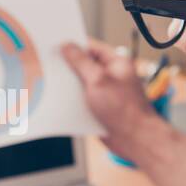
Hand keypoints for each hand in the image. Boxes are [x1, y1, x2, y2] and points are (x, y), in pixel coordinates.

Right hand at [62, 40, 167, 163]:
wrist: (135, 139)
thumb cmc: (123, 109)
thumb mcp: (98, 80)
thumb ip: (81, 62)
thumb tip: (67, 46)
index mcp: (116, 64)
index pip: (93, 49)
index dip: (75, 47)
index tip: (57, 45)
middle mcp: (112, 77)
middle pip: (86, 67)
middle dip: (69, 68)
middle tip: (50, 65)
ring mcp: (106, 94)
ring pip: (82, 85)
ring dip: (69, 87)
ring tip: (51, 85)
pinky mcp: (101, 109)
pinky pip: (83, 102)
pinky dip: (73, 102)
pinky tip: (60, 103)